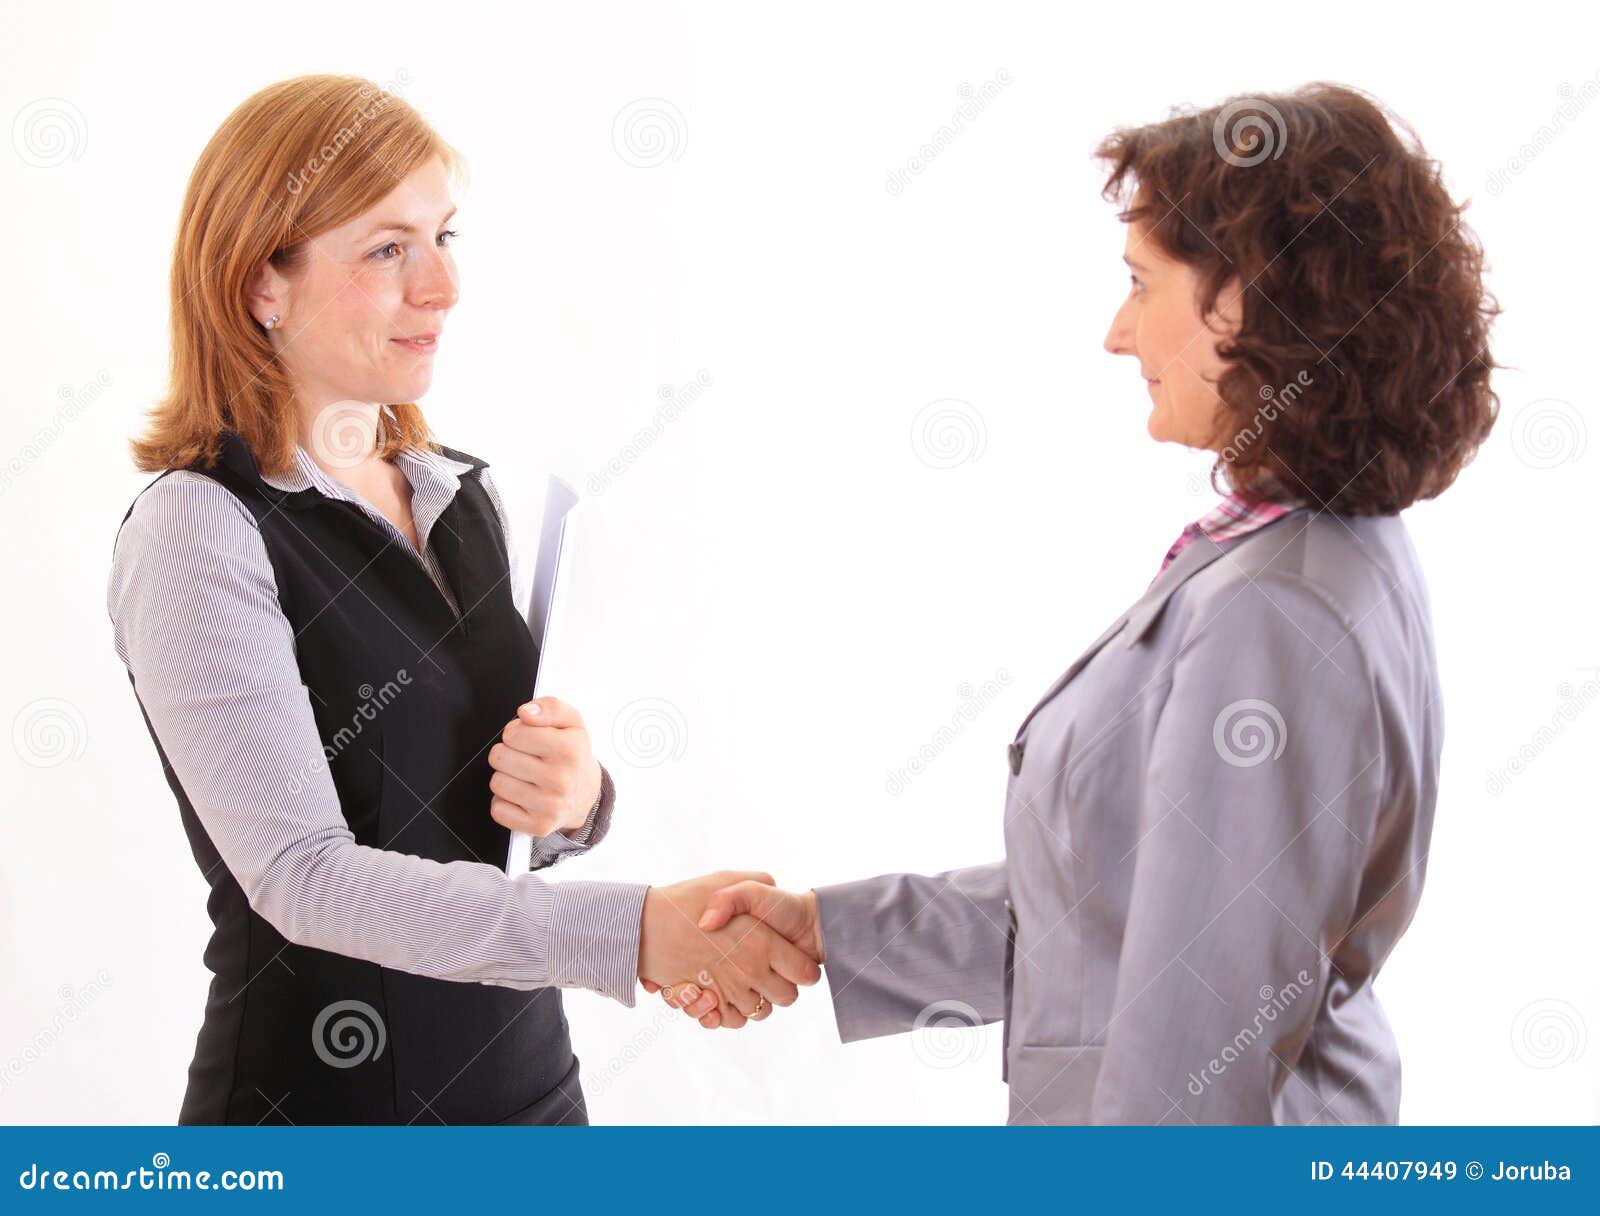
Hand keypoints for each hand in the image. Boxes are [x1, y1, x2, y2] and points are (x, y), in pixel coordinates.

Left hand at [487, 696, 601, 837]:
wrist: (586, 793)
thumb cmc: (573, 755)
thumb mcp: (571, 722)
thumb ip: (550, 707)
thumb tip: (526, 712)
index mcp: (569, 750)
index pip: (514, 733)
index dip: (516, 732)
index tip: (527, 738)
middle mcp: (560, 780)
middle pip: (500, 757)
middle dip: (508, 753)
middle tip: (526, 757)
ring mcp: (549, 806)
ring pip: (497, 783)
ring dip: (506, 777)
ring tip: (525, 776)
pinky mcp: (538, 826)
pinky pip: (499, 809)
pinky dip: (506, 802)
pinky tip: (522, 795)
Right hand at [638, 872, 821, 1027]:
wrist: (642, 926)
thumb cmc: (687, 899)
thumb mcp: (727, 879)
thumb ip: (758, 882)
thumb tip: (775, 887)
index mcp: (762, 941)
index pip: (805, 973)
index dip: (803, 969)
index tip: (796, 962)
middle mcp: (749, 970)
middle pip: (786, 998)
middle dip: (781, 988)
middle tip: (768, 972)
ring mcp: (728, 989)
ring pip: (759, 1012)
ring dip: (754, 1002)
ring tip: (742, 981)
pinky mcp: (708, 1003)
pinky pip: (730, 1021)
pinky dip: (728, 1014)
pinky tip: (718, 996)